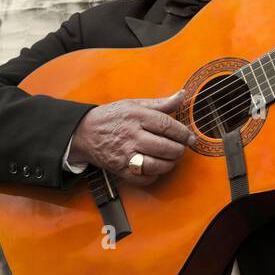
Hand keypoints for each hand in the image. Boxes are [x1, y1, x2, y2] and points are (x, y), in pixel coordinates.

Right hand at [67, 91, 194, 185]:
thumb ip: (161, 103)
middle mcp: (132, 136)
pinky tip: (155, 167)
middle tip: (180, 148)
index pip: (167, 126)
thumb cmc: (112, 117)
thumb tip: (182, 95)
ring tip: (170, 158)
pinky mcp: (120, 169)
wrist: (84, 132)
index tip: (190, 137)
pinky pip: (144, 178)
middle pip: (165, 147)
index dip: (183, 133)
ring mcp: (125, 154)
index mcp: (137, 116)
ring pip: (156, 165)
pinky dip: (154, 175)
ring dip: (169, 164)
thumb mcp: (134, 104)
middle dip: (178, 149)